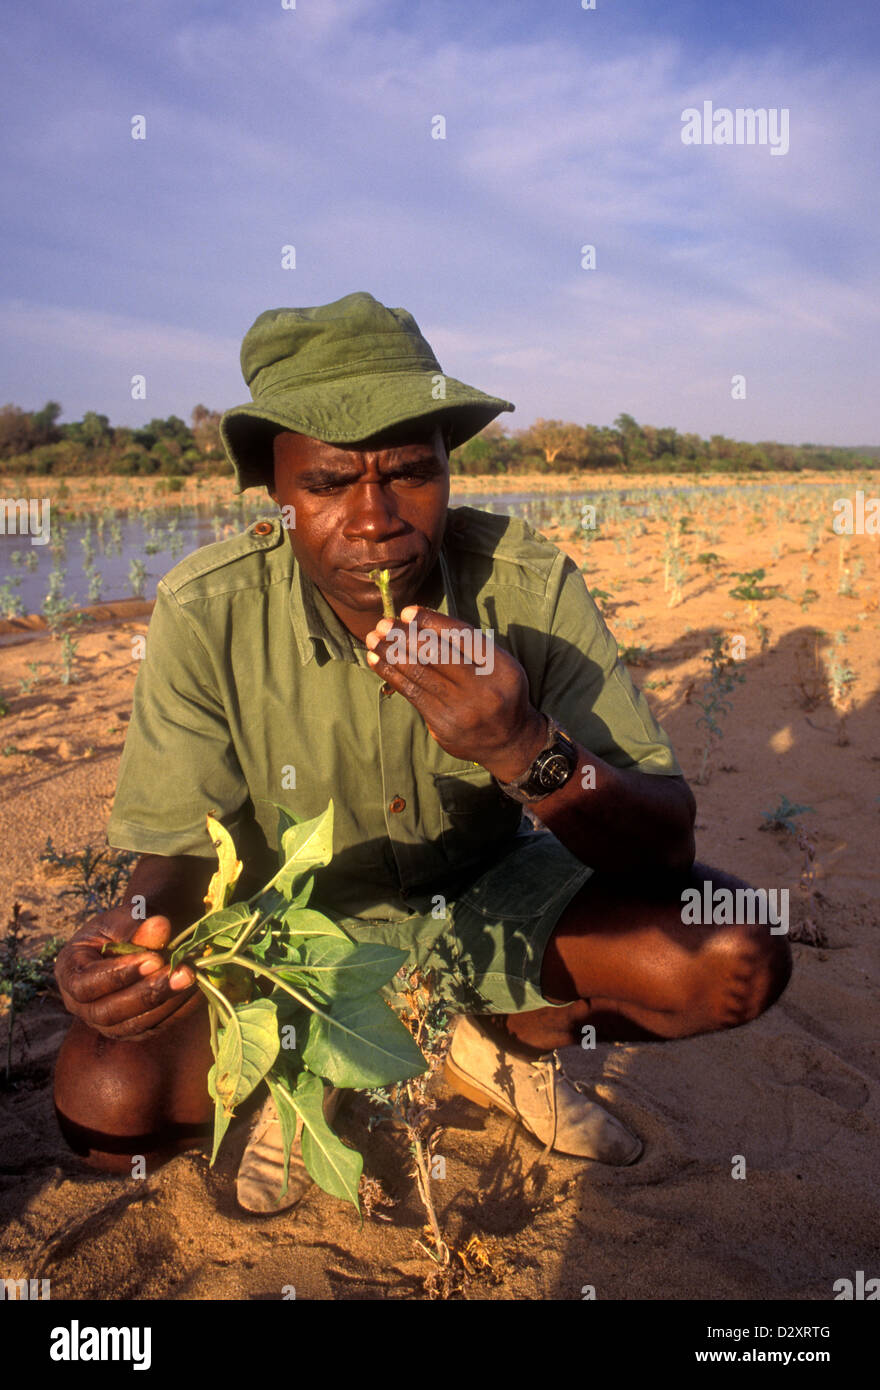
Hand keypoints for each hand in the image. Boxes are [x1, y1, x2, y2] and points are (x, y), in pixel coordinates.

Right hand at [54, 911, 197, 1040]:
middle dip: (148, 993)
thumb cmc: (125, 925)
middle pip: (108, 1012)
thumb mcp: (126, 918)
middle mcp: (81, 1005)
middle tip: (182, 972)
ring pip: (132, 1025)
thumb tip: (160, 926)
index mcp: (69, 971)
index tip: (154, 959)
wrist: (139, 938)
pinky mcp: (131, 1030)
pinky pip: (152, 1028)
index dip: (119, 975)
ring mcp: (105, 1023)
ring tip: (192, 978)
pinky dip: (177, 1011)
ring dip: (165, 1003)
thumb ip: (137, 925)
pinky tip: (197, 991)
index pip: (86, 984)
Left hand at [364, 604, 547, 781]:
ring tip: (373, 639)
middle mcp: (483, 687)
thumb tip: (421, 623)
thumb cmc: (498, 692)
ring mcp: (462, 708)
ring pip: (421, 673)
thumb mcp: (499, 665)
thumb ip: (470, 646)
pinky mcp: (444, 724)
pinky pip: (413, 693)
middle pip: (438, 654)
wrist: (510, 741)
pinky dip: (392, 674)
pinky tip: (377, 661)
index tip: (408, 612)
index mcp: (500, 666)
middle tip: (383, 623)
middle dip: (405, 636)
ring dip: (392, 653)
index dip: (433, 622)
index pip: (462, 636)